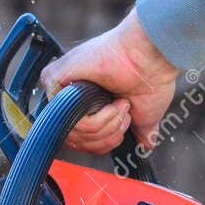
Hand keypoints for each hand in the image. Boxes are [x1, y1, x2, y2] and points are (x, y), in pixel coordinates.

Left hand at [38, 9, 180, 154]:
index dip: (102, 144)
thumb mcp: (144, 114)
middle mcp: (72, 97)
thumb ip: (139, 131)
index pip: (80, 141)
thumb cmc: (151, 79)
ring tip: (122, 105)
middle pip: (76, 142)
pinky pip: (68, 119)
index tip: (122, 132)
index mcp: (88, 102)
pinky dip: (96, 120)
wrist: (151, 58)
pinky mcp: (54, 78)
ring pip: (74, 133)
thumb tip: (145, 146)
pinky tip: (112, 104)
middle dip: (108, 135)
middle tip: (125, 115)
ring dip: (106, 125)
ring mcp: (61, 89)